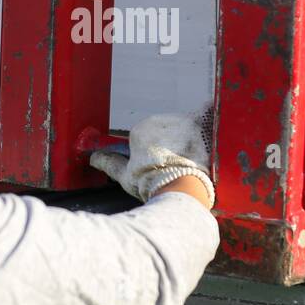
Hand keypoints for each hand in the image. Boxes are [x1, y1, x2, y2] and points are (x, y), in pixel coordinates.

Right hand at [90, 107, 214, 208]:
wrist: (181, 187)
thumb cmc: (151, 182)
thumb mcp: (125, 176)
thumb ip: (110, 163)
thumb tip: (95, 158)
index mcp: (140, 130)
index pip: (144, 136)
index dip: (149, 151)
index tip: (154, 164)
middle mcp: (161, 120)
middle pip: (164, 129)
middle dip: (168, 143)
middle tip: (172, 165)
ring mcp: (183, 122)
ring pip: (182, 126)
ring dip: (186, 137)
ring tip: (189, 159)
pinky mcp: (202, 126)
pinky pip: (204, 117)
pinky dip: (206, 119)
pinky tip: (209, 129)